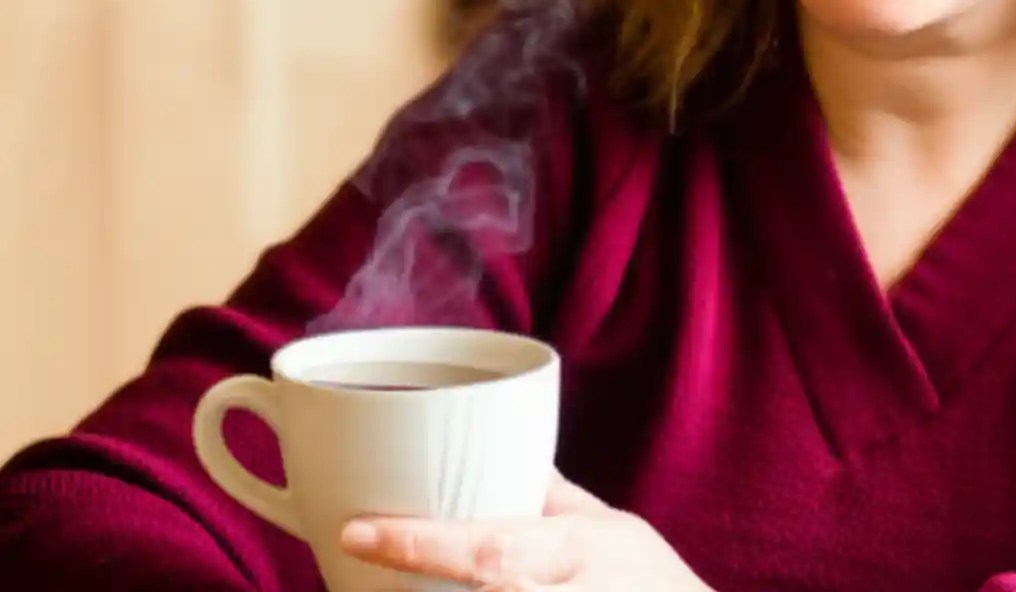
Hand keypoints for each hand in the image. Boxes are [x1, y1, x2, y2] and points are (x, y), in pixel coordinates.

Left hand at [340, 473, 712, 590]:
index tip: (353, 533)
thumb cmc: (651, 582)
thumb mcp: (607, 529)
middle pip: (491, 588)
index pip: (493, 546)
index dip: (422, 543)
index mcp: (582, 550)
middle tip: (353, 555)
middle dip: (421, 580)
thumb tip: (488, 448)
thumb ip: (545, 497)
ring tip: (377, 589)